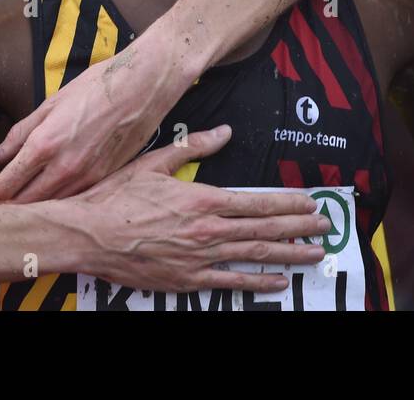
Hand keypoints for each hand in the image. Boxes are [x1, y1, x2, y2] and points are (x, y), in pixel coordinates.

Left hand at [0, 38, 180, 200]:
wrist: (143, 86)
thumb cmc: (98, 87)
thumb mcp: (50, 104)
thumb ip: (20, 133)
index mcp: (46, 144)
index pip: (6, 183)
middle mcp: (64, 167)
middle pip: (23, 202)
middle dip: (0, 205)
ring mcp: (86, 177)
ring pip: (48, 206)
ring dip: (25, 207)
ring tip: (9, 204)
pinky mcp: (103, 179)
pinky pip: (71, 199)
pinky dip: (53, 202)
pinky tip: (44, 197)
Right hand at [65, 125, 328, 293]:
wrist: (88, 234)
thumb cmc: (116, 197)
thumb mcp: (155, 162)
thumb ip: (193, 147)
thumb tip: (223, 132)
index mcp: (202, 198)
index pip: (257, 201)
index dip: (288, 203)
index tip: (310, 204)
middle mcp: (208, 229)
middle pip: (265, 228)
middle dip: (299, 228)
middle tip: (325, 228)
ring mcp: (200, 257)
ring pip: (255, 255)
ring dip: (289, 254)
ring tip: (314, 254)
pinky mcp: (188, 280)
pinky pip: (232, 282)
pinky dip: (258, 282)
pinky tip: (279, 281)